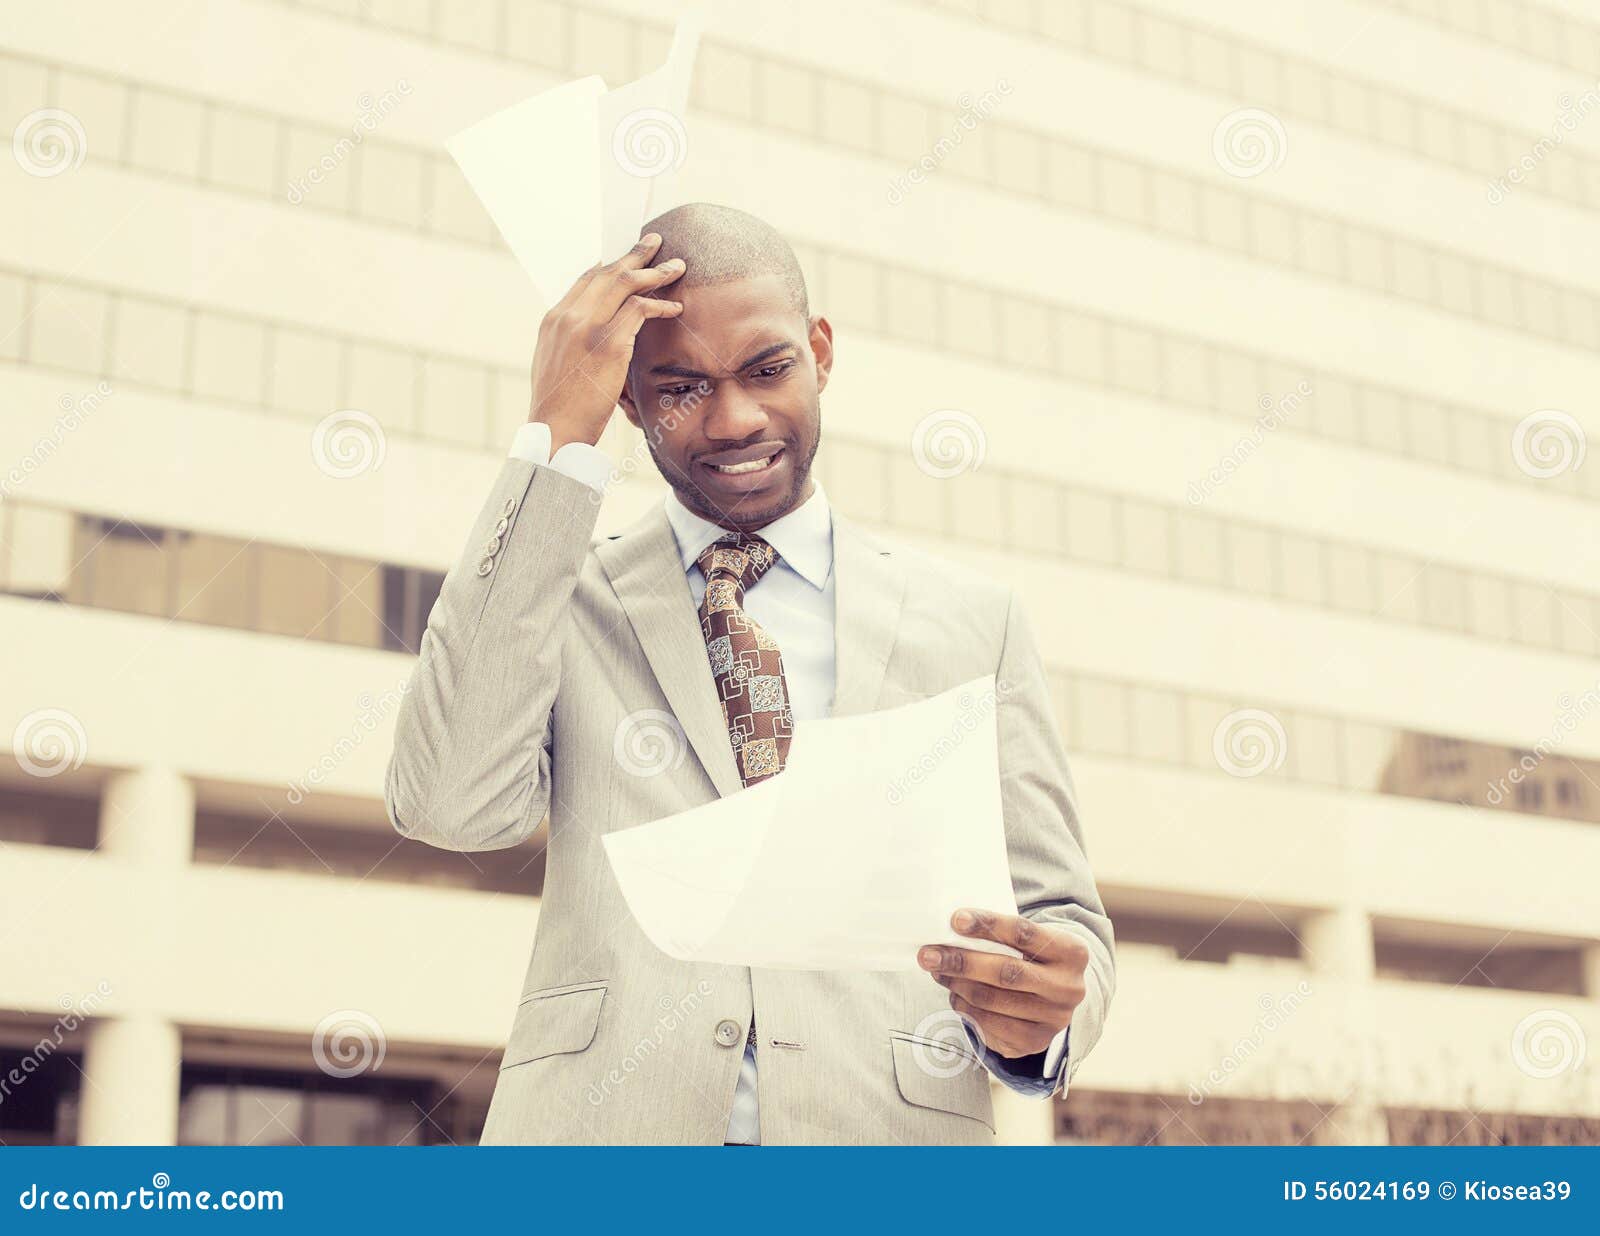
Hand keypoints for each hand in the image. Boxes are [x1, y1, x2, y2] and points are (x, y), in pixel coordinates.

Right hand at [529, 233, 685, 451]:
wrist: (553, 430)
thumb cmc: (559, 408)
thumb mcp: (556, 366)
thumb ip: (571, 343)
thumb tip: (591, 339)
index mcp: (554, 319)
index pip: (585, 279)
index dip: (610, 264)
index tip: (629, 257)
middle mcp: (568, 316)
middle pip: (607, 272)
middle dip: (635, 255)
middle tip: (655, 242)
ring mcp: (587, 327)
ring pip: (625, 283)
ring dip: (654, 273)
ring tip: (676, 267)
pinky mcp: (608, 343)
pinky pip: (640, 310)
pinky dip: (660, 305)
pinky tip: (675, 308)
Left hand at [917, 909, 1088, 1059]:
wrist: (1055, 997)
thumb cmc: (1033, 957)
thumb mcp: (1031, 941)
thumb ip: (1001, 935)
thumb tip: (950, 932)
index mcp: (1072, 953)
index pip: (1024, 933)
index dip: (988, 925)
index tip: (956, 919)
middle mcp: (1068, 989)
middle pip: (1004, 972)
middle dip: (961, 962)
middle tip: (928, 955)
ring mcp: (1053, 1020)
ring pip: (990, 1000)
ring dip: (955, 984)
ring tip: (938, 971)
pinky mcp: (1033, 1042)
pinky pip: (986, 1024)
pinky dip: (963, 1006)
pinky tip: (955, 993)